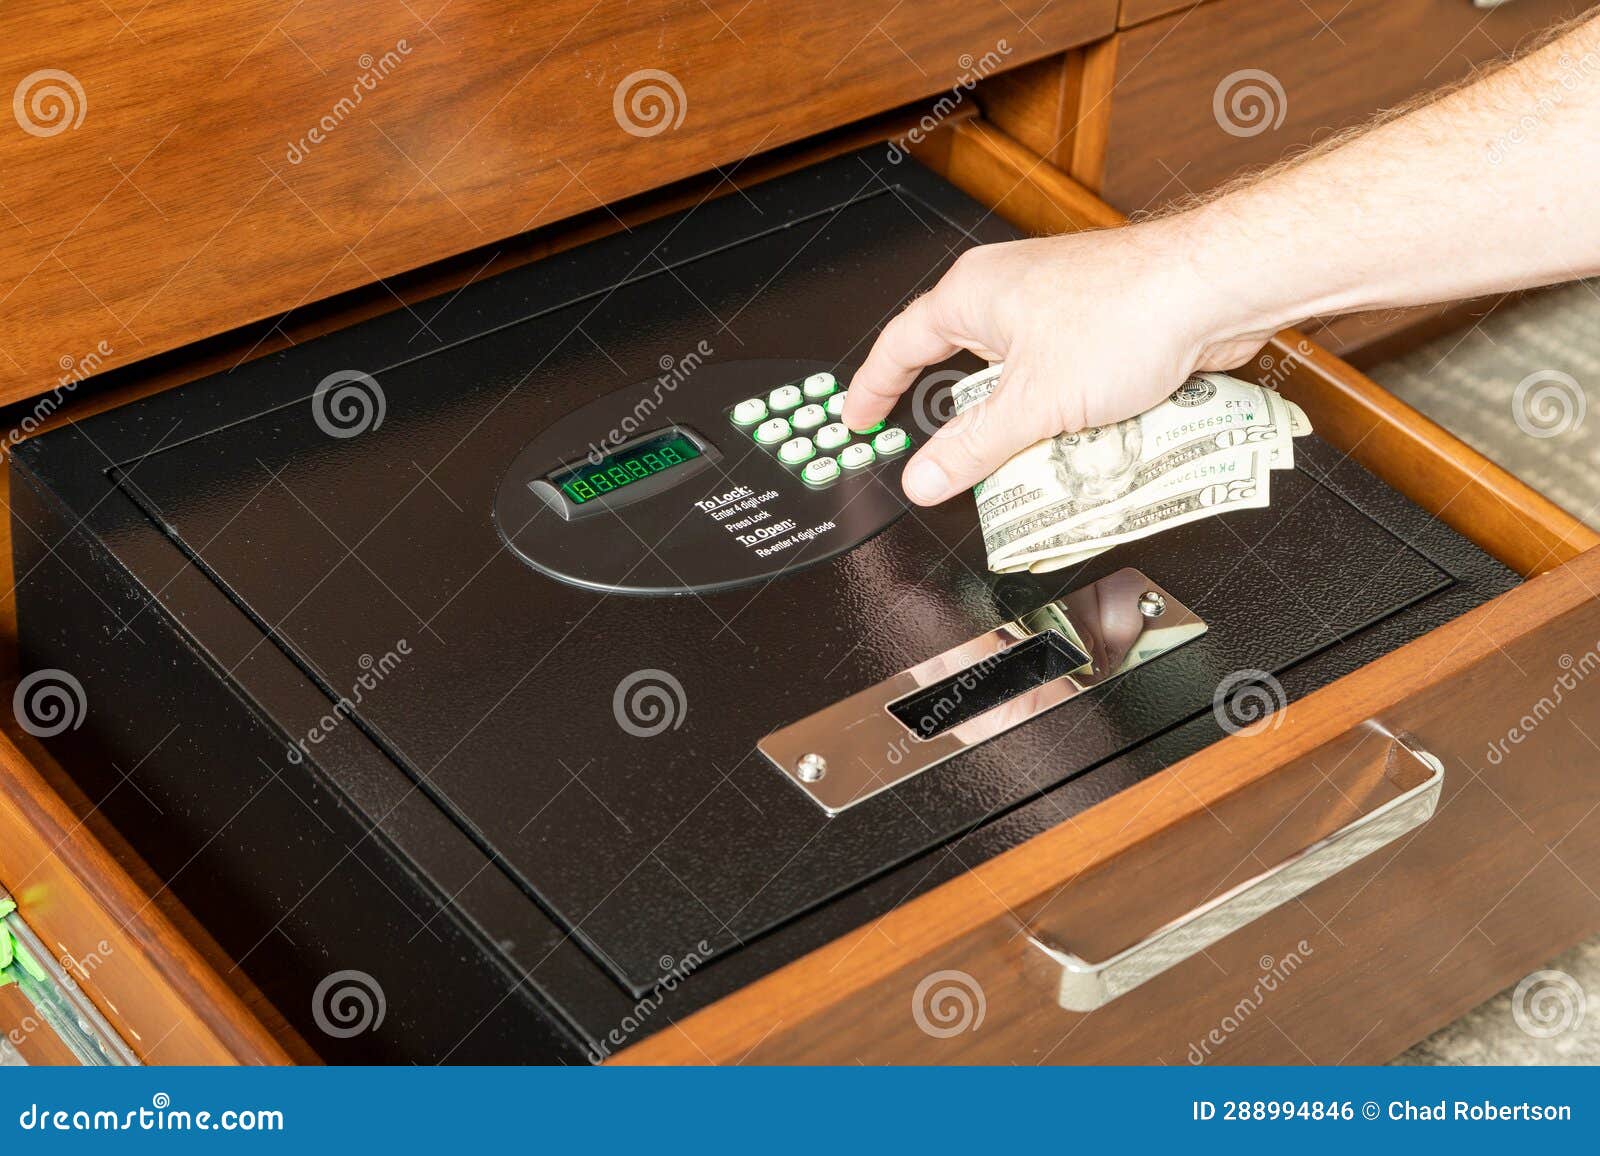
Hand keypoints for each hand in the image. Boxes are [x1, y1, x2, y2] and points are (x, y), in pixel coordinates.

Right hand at [841, 219, 1275, 504]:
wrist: (1213, 288)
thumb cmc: (1127, 314)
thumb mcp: (1033, 403)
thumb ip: (972, 447)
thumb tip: (924, 477)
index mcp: (972, 295)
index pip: (900, 347)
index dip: (874, 390)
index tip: (859, 421)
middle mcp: (1008, 291)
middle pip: (960, 368)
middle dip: (959, 420)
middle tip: (945, 462)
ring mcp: (1053, 305)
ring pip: (1014, 378)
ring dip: (1018, 422)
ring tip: (1023, 463)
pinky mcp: (1095, 322)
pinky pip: (1057, 378)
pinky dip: (1057, 413)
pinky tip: (1072, 444)